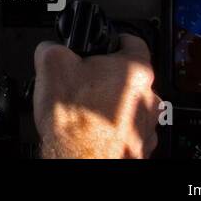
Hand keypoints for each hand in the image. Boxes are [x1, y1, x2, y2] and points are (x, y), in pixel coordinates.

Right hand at [33, 34, 159, 157]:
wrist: (81, 161)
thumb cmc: (76, 122)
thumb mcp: (51, 64)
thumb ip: (54, 47)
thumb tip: (51, 47)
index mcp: (134, 70)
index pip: (133, 41)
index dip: (115, 38)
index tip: (106, 43)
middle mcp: (149, 98)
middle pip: (129, 76)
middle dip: (107, 77)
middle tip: (84, 82)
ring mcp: (147, 125)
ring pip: (129, 104)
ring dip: (112, 104)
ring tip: (86, 109)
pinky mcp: (140, 147)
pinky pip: (127, 129)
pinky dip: (112, 127)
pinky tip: (92, 129)